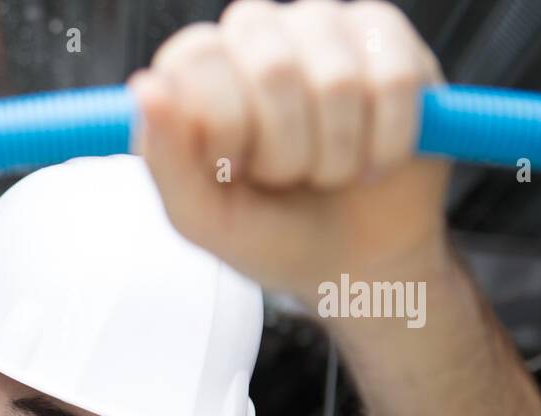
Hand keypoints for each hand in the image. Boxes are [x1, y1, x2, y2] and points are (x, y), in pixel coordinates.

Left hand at [127, 0, 451, 300]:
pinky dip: (384, 145)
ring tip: (325, 171)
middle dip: (283, 151)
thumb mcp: (202, 217)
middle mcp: (253, 36)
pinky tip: (371, 158)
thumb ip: (165, 159)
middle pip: (272, 66)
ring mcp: (321, 28)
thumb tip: (146, 86)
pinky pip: (393, 81)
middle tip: (283, 178)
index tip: (231, 169)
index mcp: (196, 71)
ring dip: (335, 155)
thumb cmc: (268, 233)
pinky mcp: (385, 38)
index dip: (223, 127)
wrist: (351, 263)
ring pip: (336, 79)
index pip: (198, 58)